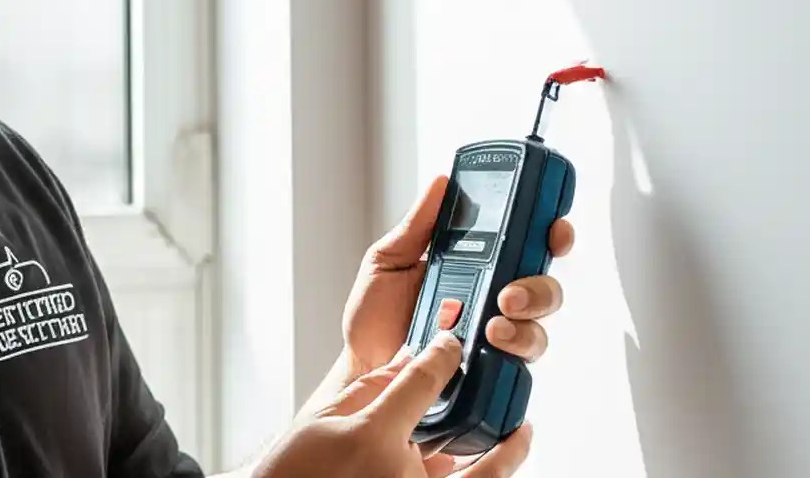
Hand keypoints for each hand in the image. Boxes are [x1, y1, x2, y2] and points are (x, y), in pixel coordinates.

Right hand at [253, 332, 532, 477]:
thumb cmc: (291, 473)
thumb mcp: (321, 419)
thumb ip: (368, 388)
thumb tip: (405, 364)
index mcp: (373, 439)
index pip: (424, 383)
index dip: (442, 356)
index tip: (450, 346)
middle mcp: (401, 475)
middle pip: (469, 437)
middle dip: (493, 418)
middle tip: (512, 410)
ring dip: (505, 460)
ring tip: (518, 439)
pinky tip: (487, 468)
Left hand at [341, 175, 574, 378]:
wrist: (359, 365)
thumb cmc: (373, 315)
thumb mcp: (388, 260)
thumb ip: (416, 225)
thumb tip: (442, 183)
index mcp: (475, 265)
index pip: (525, 244)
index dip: (550, 232)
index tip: (554, 228)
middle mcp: (492, 299)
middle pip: (544, 287)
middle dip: (540, 287)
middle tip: (510, 293)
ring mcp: (493, 336)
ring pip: (537, 329)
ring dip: (524, 325)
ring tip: (493, 325)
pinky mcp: (487, 370)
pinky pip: (517, 366)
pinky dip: (511, 357)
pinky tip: (490, 351)